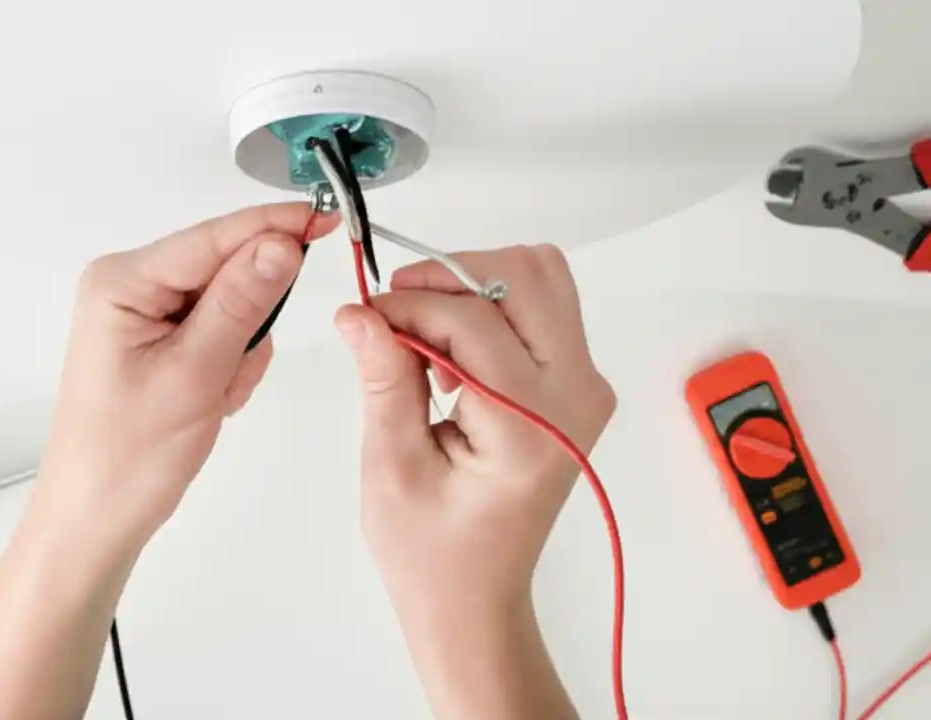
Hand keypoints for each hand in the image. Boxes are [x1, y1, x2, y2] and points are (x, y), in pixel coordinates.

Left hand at [38, 203, 337, 538]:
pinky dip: (229, 367)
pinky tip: (207, 401)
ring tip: (211, 397)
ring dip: (237, 353)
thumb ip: (241, 302)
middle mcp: (129, 287)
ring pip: (231, 305)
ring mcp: (144, 314)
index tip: (325, 218)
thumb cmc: (127, 456)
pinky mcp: (160, 340)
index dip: (272, 226)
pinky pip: (221, 333)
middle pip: (224, 270)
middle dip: (246, 322)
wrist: (98, 516)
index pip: (212, 236)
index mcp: (121, 282)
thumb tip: (281, 243)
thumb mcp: (195, 374)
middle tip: (228, 373)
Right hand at [334, 245, 613, 718]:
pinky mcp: (577, 384)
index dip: (408, 306)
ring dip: (473, 286)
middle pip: (526, 274)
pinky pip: (542, 308)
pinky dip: (490, 306)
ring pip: (540, 278)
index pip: (473, 319)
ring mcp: (585, 387)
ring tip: (423, 332)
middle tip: (394, 312)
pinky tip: (451, 353)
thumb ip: (384, 379)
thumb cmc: (432, 551)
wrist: (475, 597)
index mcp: (530, 424)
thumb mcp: (392, 466)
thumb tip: (359, 311)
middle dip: (448, 278)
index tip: (362, 316)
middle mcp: (576, 395)